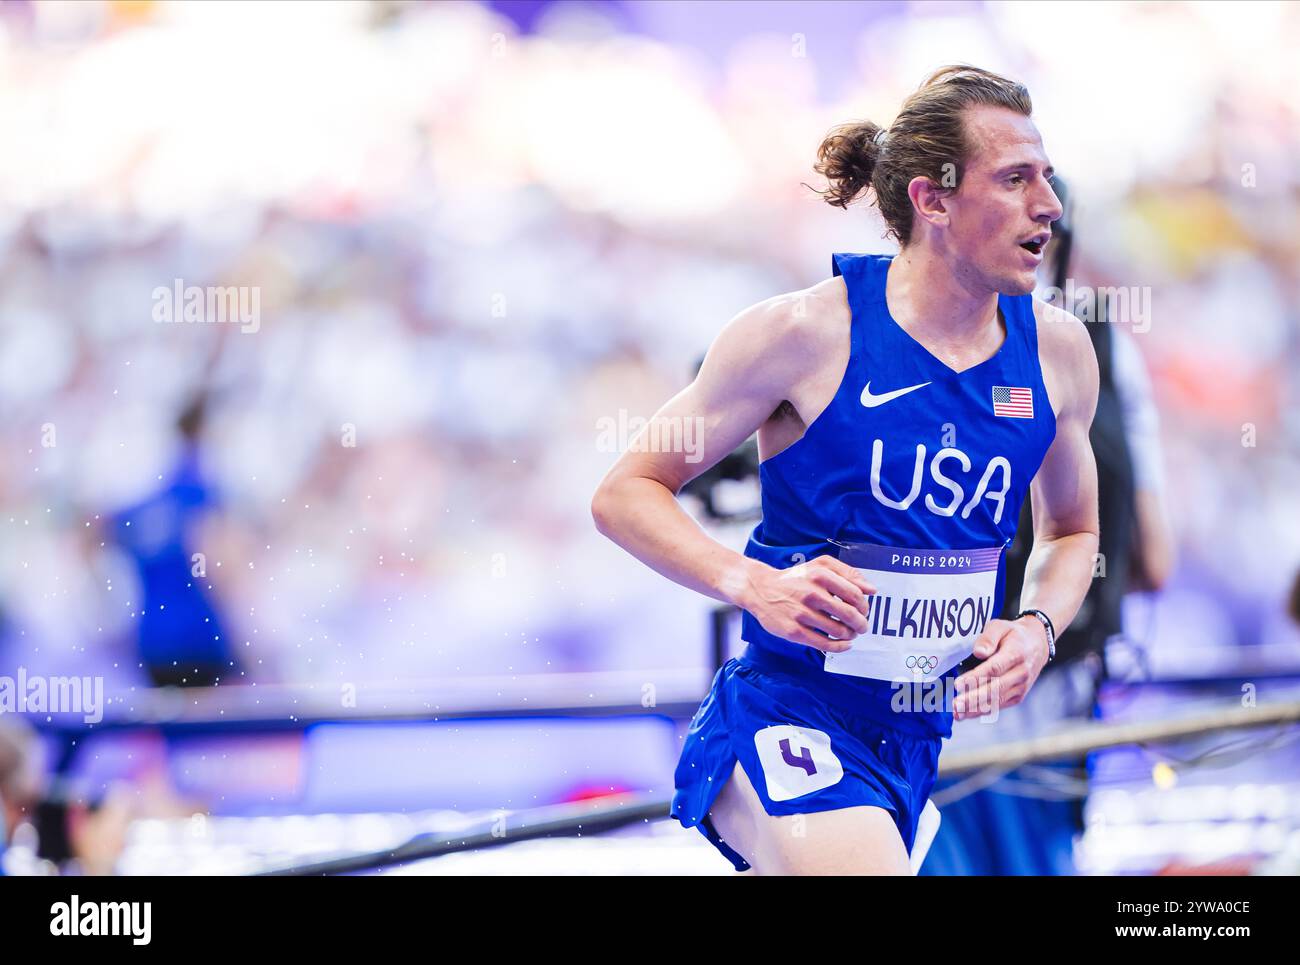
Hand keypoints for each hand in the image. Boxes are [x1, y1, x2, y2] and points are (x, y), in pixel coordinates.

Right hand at [743, 556, 875, 652]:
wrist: (761, 589)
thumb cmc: (796, 578)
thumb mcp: (820, 566)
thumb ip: (848, 573)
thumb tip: (871, 590)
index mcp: (820, 575)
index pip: (855, 595)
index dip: (865, 606)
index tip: (864, 611)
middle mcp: (811, 593)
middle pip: (849, 614)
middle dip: (861, 624)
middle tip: (862, 626)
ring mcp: (801, 613)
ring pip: (838, 630)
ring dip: (850, 635)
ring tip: (850, 634)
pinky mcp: (793, 631)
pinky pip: (824, 644)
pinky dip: (840, 647)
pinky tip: (844, 644)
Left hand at [952, 616, 1049, 720]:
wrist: (1037, 644)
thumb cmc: (1012, 635)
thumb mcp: (1000, 626)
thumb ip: (988, 637)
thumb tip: (979, 652)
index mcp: (1016, 654)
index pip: (994, 669)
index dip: (976, 678)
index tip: (958, 684)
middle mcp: (1021, 673)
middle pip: (995, 689)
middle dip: (973, 699)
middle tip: (955, 704)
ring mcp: (1021, 687)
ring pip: (997, 701)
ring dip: (976, 709)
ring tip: (957, 713)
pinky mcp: (1018, 696)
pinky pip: (999, 706)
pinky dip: (983, 711)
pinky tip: (967, 713)